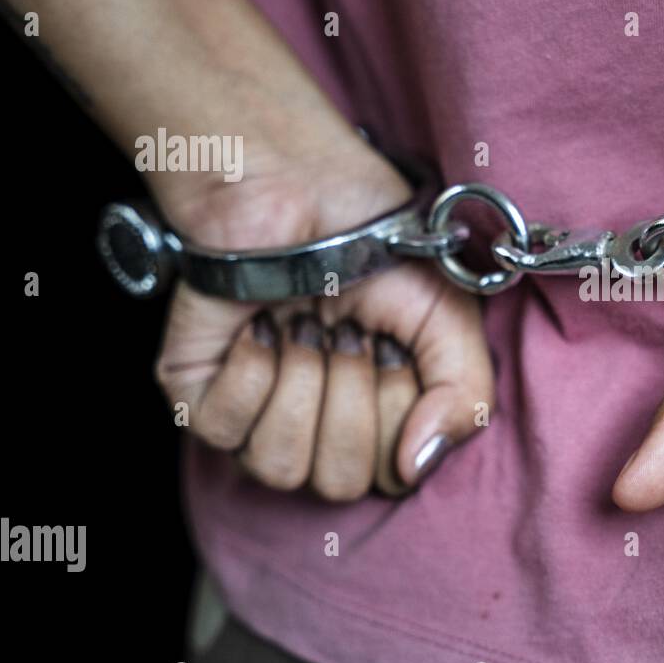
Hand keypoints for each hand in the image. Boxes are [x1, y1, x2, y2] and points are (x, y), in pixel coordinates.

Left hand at [153, 143, 492, 499]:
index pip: (393, 473)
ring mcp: (257, 417)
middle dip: (348, 392)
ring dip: (299, 383)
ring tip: (302, 326)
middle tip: (345, 329)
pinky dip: (250, 370)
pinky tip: (260, 326)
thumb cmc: (370, 242)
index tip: (391, 343)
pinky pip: (221, 430)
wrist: (292, 182)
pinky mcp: (198, 394)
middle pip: (338, 480)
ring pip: (278, 467)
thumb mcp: (451, 316)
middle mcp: (319, 429)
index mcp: (380, 420)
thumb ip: (465, 398)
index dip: (397, 406)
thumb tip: (417, 466)